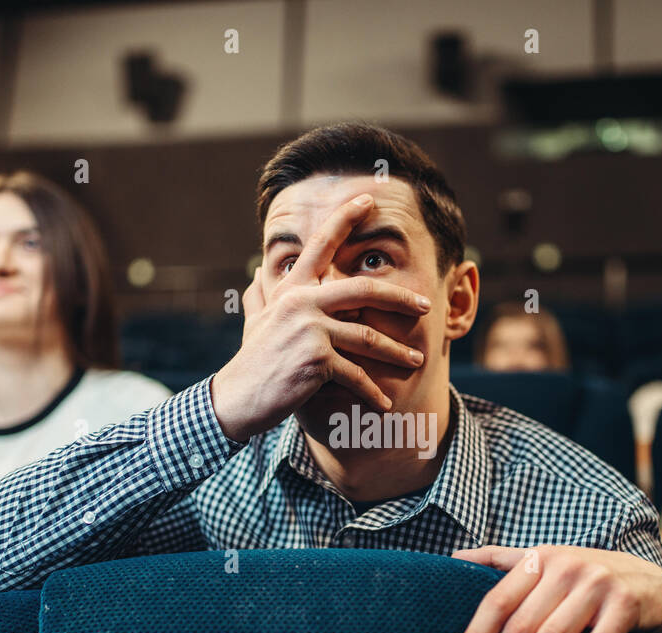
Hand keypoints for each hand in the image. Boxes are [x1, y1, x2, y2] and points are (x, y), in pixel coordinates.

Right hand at [210, 193, 429, 442]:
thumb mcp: (255, 321)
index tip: (367, 199)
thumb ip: (261, 295)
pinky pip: (356, 374)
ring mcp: (310, 330)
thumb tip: (259, 272)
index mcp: (291, 289)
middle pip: (364, 290)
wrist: (236, 398)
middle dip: (400, 297)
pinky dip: (372, 392)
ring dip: (397, 353)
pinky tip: (385, 403)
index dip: (344, 218)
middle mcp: (302, 302)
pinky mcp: (317, 360)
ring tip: (417, 361)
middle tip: (425, 304)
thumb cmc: (251, 361)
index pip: (321, 245)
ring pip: (368, 336)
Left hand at [450, 545, 661, 632]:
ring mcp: (597, 585)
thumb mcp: (545, 562)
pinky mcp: (625, 605)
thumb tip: (452, 556)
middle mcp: (566, 568)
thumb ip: (501, 559)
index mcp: (540, 560)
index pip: (499, 600)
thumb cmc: (583, 578)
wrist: (649, 580)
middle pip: (523, 624)